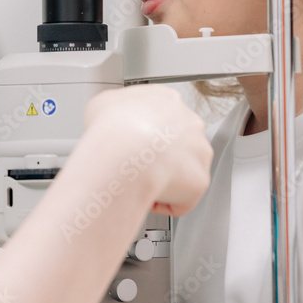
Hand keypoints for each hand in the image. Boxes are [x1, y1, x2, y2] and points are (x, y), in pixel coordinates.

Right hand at [83, 85, 212, 215]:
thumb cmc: (112, 127)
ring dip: (165, 178)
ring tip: (140, 182)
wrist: (124, 151)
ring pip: (184, 171)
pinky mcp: (200, 180)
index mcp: (167, 100)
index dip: (146, 133)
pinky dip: (164, 202)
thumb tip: (113, 117)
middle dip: (159, 156)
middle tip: (137, 165)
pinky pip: (183, 199)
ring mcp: (199, 151)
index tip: (134, 143)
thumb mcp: (103, 103)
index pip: (163, 117)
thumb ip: (117, 108)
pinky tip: (146, 196)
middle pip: (179, 143)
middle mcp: (190, 122)